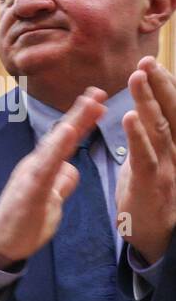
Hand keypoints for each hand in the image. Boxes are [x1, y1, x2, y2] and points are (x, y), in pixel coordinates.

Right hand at [0, 89, 107, 269]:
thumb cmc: (23, 222)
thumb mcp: (51, 200)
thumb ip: (61, 183)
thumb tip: (71, 169)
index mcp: (42, 168)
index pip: (65, 141)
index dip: (82, 121)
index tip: (98, 102)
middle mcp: (35, 165)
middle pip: (61, 136)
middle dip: (80, 114)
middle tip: (97, 92)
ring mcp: (31, 175)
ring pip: (54, 145)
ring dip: (71, 124)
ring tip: (87, 105)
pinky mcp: (29, 188)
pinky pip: (46, 166)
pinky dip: (57, 148)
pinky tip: (67, 133)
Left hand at [117, 57, 175, 265]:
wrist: (157, 238)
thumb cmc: (153, 199)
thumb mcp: (154, 164)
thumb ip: (150, 140)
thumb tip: (141, 116)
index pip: (172, 110)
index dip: (164, 86)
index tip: (151, 64)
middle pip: (171, 112)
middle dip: (159, 85)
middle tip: (146, 61)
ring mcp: (168, 168)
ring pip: (159, 129)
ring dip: (146, 101)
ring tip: (137, 78)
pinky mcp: (152, 185)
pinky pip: (145, 157)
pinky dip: (136, 136)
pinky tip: (128, 116)